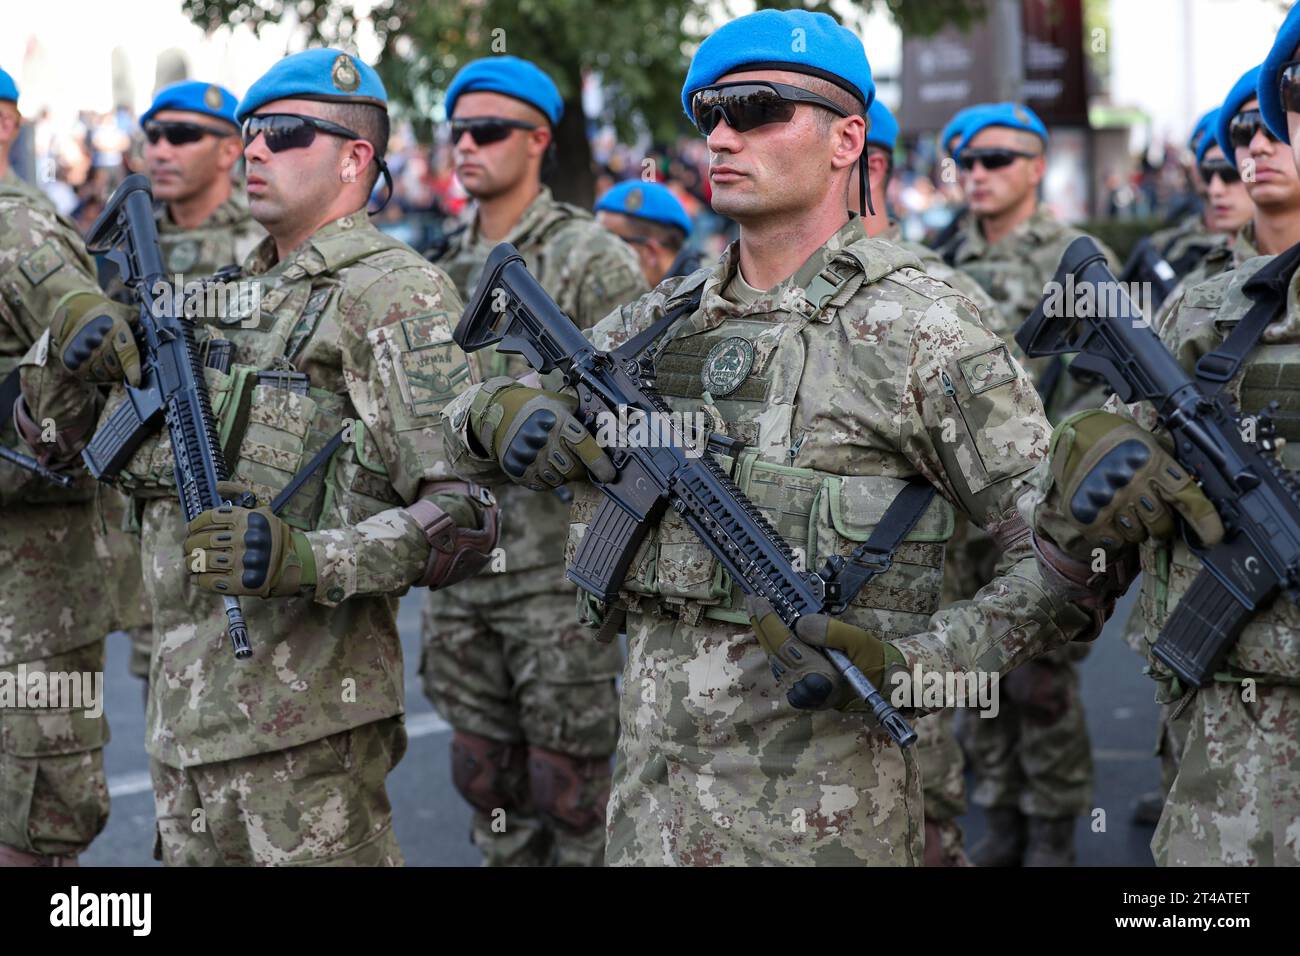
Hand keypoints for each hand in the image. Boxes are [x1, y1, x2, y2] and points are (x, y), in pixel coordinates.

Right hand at [52, 292, 139, 385]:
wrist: (70, 307)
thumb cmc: (101, 310)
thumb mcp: (122, 310)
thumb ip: (140, 322)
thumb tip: (164, 327)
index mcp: (113, 326)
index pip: (126, 352)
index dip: (132, 369)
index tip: (136, 381)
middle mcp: (96, 339)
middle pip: (116, 367)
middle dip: (124, 370)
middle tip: (124, 364)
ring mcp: (81, 350)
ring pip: (103, 374)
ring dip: (111, 374)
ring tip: (111, 363)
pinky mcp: (70, 359)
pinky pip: (89, 376)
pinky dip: (97, 375)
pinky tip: (99, 365)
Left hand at [184, 487, 315, 597]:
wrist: (293, 564)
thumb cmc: (273, 536)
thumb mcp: (263, 509)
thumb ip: (241, 494)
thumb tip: (217, 487)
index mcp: (248, 519)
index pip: (210, 517)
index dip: (195, 524)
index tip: (189, 529)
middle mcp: (245, 539)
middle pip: (204, 540)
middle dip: (189, 544)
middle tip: (187, 548)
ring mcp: (243, 562)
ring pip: (203, 560)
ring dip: (191, 562)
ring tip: (190, 562)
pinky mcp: (240, 583)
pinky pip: (209, 580)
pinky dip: (199, 578)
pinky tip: (197, 576)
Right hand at [472, 378, 614, 490]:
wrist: (499, 411)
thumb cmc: (536, 406)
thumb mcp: (561, 403)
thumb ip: (582, 418)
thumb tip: (606, 434)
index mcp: (558, 422)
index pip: (584, 447)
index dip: (599, 463)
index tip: (609, 475)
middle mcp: (543, 442)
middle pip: (573, 469)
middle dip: (581, 469)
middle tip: (580, 461)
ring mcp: (529, 458)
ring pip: (559, 480)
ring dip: (565, 474)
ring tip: (559, 459)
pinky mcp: (518, 470)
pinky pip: (542, 485)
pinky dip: (549, 479)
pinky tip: (546, 465)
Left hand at [746, 595, 889, 710]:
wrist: (880, 685)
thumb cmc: (871, 661)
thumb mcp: (858, 641)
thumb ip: (830, 632)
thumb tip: (801, 623)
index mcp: (820, 680)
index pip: (786, 647)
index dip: (770, 622)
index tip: (761, 601)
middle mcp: (804, 689)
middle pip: (773, 651)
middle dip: (760, 623)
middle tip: (752, 598)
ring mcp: (798, 692)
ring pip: (773, 656)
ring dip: (763, 631)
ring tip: (756, 607)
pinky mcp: (797, 689)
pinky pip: (779, 661)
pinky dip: (772, 641)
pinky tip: (768, 625)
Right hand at [1040, 410, 1223, 559]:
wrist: (1073, 436)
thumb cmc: (1116, 438)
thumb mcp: (1148, 441)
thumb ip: (1167, 466)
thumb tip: (1191, 493)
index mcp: (1153, 463)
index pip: (1186, 497)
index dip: (1204, 520)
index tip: (1214, 537)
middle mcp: (1132, 484)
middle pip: (1161, 523)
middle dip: (1164, 527)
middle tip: (1158, 520)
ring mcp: (1108, 500)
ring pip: (1137, 534)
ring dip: (1138, 529)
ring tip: (1129, 513)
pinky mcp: (1087, 514)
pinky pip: (1112, 540)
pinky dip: (1116, 535)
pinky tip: (1112, 520)